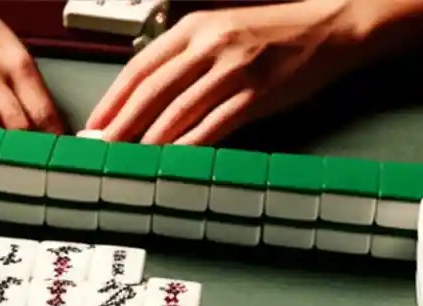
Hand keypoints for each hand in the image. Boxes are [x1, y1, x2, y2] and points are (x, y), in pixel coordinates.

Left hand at [86, 0, 366, 144]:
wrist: (328, 27)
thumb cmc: (271, 34)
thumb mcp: (219, 32)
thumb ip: (183, 59)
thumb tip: (143, 98)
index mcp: (194, 28)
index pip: (139, 67)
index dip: (112, 99)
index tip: (94, 125)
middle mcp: (210, 45)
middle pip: (151, 91)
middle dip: (121, 125)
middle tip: (100, 150)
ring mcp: (234, 69)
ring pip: (178, 111)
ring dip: (149, 140)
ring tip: (129, 160)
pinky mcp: (257, 94)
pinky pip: (214, 125)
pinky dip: (189, 145)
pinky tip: (171, 159)